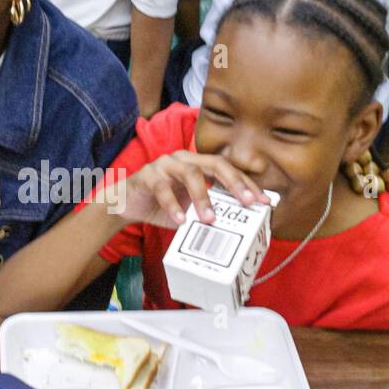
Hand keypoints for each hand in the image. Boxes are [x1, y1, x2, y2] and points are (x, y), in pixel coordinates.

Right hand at [107, 151, 268, 228]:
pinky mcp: (147, 175)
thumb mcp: (190, 210)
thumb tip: (236, 228)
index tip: (263, 200)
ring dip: (203, 197)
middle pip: (215, 163)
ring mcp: (165, 165)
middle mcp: (184, 160)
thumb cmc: (161, 206)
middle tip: (246, 202)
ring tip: (210, 219)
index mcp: (198, 165)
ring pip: (190, 174)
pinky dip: (172, 205)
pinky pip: (162, 188)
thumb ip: (209, 212)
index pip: (228, 170)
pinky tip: (180, 220)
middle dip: (234, 182)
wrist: (126, 205)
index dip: (246, 184)